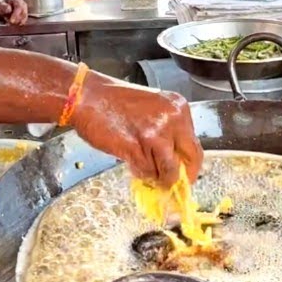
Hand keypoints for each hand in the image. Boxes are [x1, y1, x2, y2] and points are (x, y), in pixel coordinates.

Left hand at [0, 0, 28, 24]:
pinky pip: (23, 21)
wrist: (1, 8)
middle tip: (9, 23)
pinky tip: (12, 23)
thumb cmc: (0, 6)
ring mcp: (24, 10)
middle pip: (23, 13)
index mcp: (17, 0)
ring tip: (9, 22)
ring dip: (17, 22)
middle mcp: (22, 4)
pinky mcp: (24, 16)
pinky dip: (17, 24)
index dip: (16, 15)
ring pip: (24, 18)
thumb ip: (4, 7)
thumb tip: (9, 9)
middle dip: (17, 20)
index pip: (19, 7)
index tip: (11, 21)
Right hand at [70, 74, 202, 187]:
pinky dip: (141, 173)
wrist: (86, 96)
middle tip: (171, 184)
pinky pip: (147, 172)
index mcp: (178, 108)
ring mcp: (155, 134)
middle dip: (180, 177)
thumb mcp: (152, 109)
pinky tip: (132, 163)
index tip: (185, 176)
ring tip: (143, 168)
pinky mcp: (137, 148)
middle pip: (190, 160)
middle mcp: (172, 119)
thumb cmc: (114, 101)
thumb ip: (167, 131)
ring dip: (157, 177)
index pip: (195, 146)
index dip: (190, 166)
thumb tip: (175, 162)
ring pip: (169, 171)